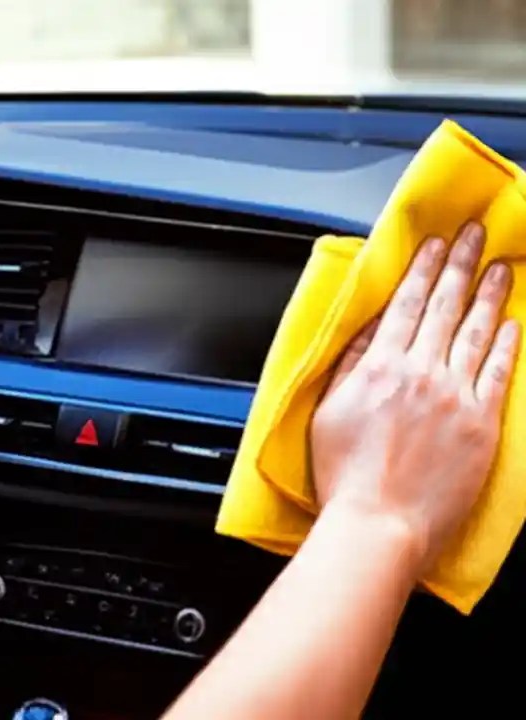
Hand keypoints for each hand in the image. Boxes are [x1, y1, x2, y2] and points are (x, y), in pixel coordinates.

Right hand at [310, 221, 518, 571]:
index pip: (406, 304)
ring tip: (498, 268)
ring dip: (488, 294)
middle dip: (459, 264)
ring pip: (476, 332)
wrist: (379, 523)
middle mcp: (420, 374)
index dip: (422, 268)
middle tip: (473, 235)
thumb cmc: (346, 477)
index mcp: (379, 368)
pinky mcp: (481, 424)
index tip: (434, 243)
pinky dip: (505, 343)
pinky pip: (497, 372)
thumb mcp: (328, 412)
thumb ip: (349, 365)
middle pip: (444, 307)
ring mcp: (455, 397)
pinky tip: (511, 323)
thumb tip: (368, 330)